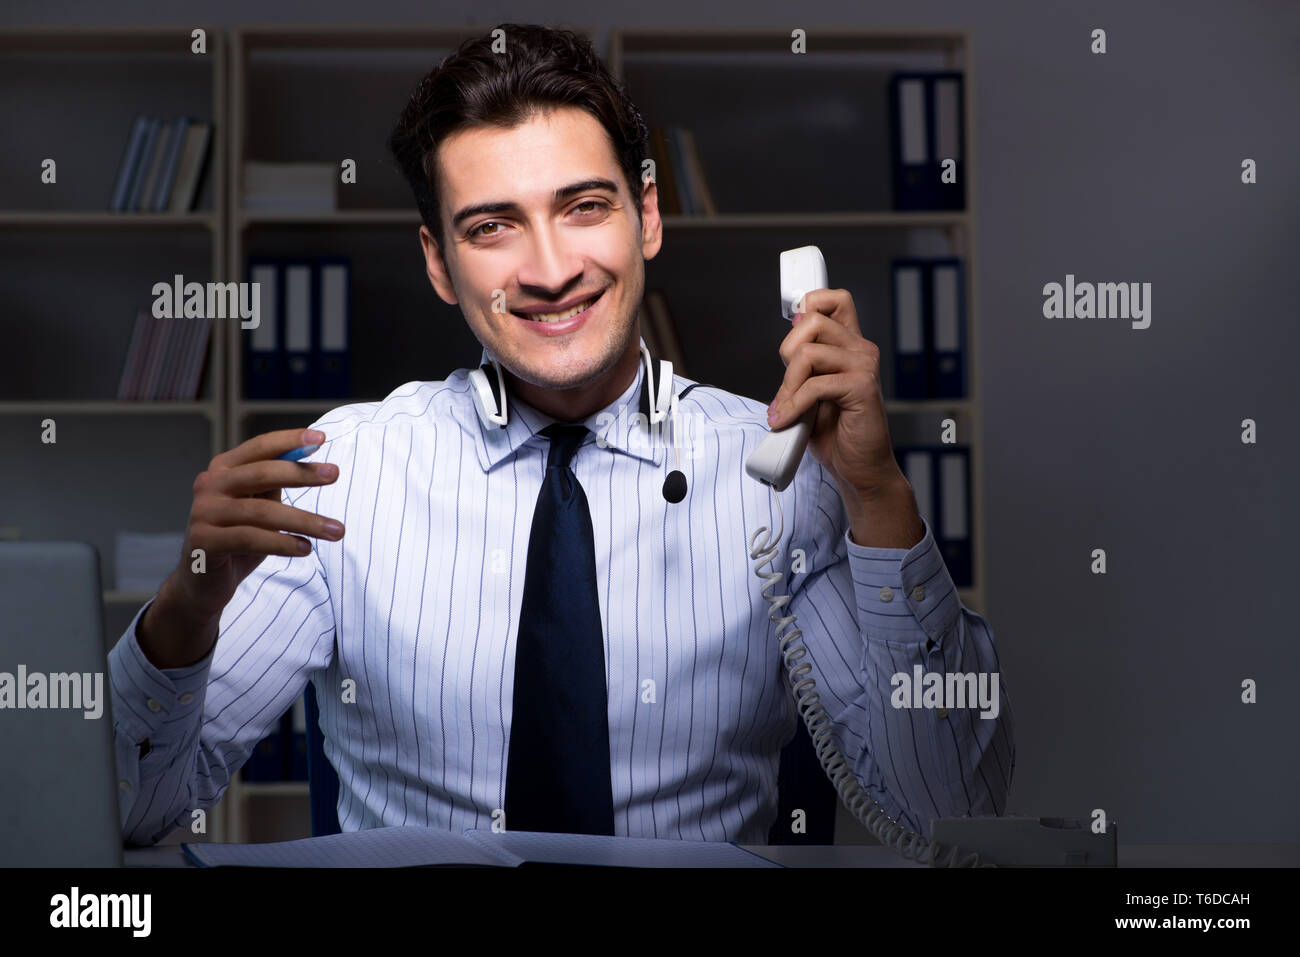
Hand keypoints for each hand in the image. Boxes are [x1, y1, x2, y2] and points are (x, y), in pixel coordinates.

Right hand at [166, 428, 344, 624]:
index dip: (289, 440)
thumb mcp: (260, 505)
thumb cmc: (238, 537)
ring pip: (262, 512)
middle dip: (301, 473)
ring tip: (337, 531)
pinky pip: (251, 539)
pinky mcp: (204, 541)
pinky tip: (306, 548)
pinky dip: (282, 544)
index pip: (259, 447)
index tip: (322, 438)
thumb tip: (313, 464)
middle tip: (335, 474)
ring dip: (304, 521)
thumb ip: (276, 484)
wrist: (202, 582)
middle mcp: (209, 485)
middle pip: (261, 473)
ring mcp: (203, 513)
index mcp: (224, 469)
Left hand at [766, 288, 905, 501]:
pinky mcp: (863, 387)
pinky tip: (787, 420)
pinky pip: (815, 385)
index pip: (833, 300)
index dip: (808, 306)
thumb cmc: (835, 433)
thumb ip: (803, 365)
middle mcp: (860, 350)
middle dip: (787, 351)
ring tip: (783, 409)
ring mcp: (864, 366)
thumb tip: (788, 343)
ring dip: (787, 385)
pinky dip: (794, 405)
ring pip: (808, 353)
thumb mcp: (809, 391)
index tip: (791, 339)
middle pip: (813, 320)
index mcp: (849, 345)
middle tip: (786, 386)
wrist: (858, 468)